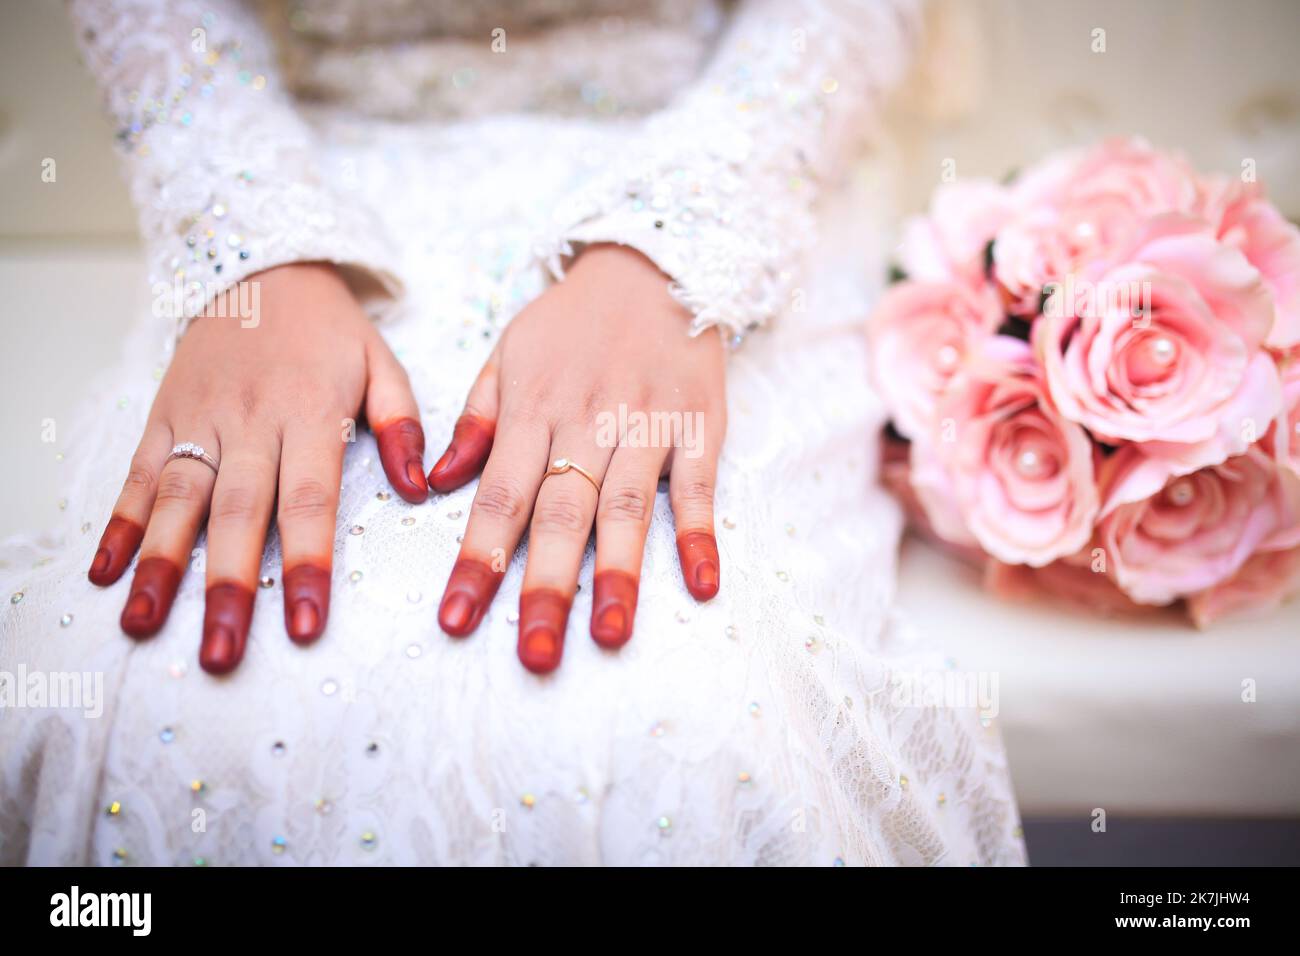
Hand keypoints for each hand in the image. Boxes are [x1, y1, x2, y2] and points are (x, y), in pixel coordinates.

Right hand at [88, 263, 427, 673]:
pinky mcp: (164, 414)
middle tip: (224, 655)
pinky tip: (106, 572)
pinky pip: (139, 472)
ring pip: (179, 498)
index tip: (308, 626)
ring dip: (162, 565)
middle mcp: (251, 420)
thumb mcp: (383, 363)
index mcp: (312, 412)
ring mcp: (200, 418)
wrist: (263, 266)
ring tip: (145, 627)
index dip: (310, 563)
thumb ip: (403, 423)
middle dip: (231, 587)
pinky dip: (122, 522)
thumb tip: (421, 489)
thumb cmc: (330, 331)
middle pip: (239, 513)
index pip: (311, 499)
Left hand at [430, 244, 726, 672]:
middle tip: (536, 656)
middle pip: (561, 513)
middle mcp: (586, 421)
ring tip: (611, 636)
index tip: (455, 620)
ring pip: (627, 505)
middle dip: (546, 587)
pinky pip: (698, 484)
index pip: (497, 496)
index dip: (476, 559)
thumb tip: (436, 482)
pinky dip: (699, 533)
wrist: (654, 262)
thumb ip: (475, 418)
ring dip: (620, 573)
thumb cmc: (571, 321)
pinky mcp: (698, 422)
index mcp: (533, 408)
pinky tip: (701, 585)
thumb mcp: (507, 352)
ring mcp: (646, 423)